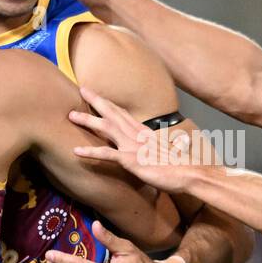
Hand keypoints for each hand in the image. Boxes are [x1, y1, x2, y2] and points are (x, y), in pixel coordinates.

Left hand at [70, 87, 201, 194]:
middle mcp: (137, 135)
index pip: (124, 114)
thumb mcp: (166, 155)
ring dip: (88, 120)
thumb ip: (157, 152)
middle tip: (82, 89)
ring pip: (106, 128)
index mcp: (145, 133)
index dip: (110, 104)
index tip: (99, 95)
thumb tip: (160, 154)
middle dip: (96, 100)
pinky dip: (90, 151)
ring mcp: (133, 146)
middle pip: (113, 113)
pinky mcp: (131, 160)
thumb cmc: (181, 167)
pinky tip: (76, 150)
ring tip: (71, 116)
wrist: (190, 173)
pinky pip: (106, 154)